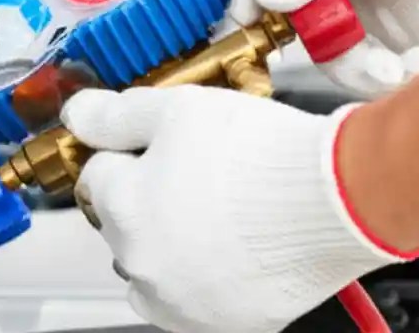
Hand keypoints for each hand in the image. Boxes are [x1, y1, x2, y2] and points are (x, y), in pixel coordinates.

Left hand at [62, 87, 415, 332]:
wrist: (340, 196)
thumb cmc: (263, 152)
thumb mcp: (177, 107)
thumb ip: (117, 115)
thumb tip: (78, 115)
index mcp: (122, 206)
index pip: (96, 174)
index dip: (126, 152)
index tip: (153, 147)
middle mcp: (141, 261)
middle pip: (123, 223)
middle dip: (147, 198)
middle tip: (197, 173)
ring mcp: (180, 299)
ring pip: (151, 272)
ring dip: (166, 247)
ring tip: (213, 215)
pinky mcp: (223, 322)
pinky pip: (193, 305)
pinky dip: (202, 282)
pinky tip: (233, 251)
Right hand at [224, 0, 418, 93]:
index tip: (257, 24)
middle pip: (271, 6)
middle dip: (290, 39)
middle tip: (319, 54)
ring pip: (311, 42)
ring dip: (340, 64)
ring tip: (382, 68)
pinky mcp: (380, 28)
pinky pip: (350, 61)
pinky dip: (366, 74)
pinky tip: (397, 69)